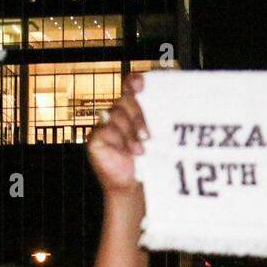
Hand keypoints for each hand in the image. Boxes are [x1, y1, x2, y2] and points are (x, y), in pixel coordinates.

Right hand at [87, 73, 147, 197]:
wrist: (133, 185)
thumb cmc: (147, 161)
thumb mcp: (156, 138)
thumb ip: (158, 121)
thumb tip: (172, 110)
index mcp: (133, 109)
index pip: (130, 86)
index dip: (134, 81)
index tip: (141, 84)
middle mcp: (117, 114)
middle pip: (125, 100)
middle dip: (138, 117)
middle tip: (147, 136)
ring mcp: (104, 125)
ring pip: (115, 114)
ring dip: (130, 133)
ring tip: (139, 150)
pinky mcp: (95, 139)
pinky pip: (104, 129)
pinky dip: (118, 140)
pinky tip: (127, 152)